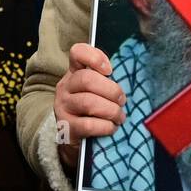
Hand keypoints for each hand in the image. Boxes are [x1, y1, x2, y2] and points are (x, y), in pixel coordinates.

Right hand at [54, 43, 125, 168]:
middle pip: (87, 79)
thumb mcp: (97, 90)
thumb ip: (106, 80)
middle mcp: (65, 87)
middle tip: (122, 100)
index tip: (110, 70)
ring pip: (88, 102)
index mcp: (74, 73)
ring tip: (120, 117)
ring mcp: (63, 107)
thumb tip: (127, 77)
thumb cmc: (93, 110)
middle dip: (111, 90)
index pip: (77, 52)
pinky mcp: (66, 127)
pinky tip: (111, 128)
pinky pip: (88, 125)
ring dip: (111, 110)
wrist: (76, 138)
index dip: (95, 57)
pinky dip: (105, 126)